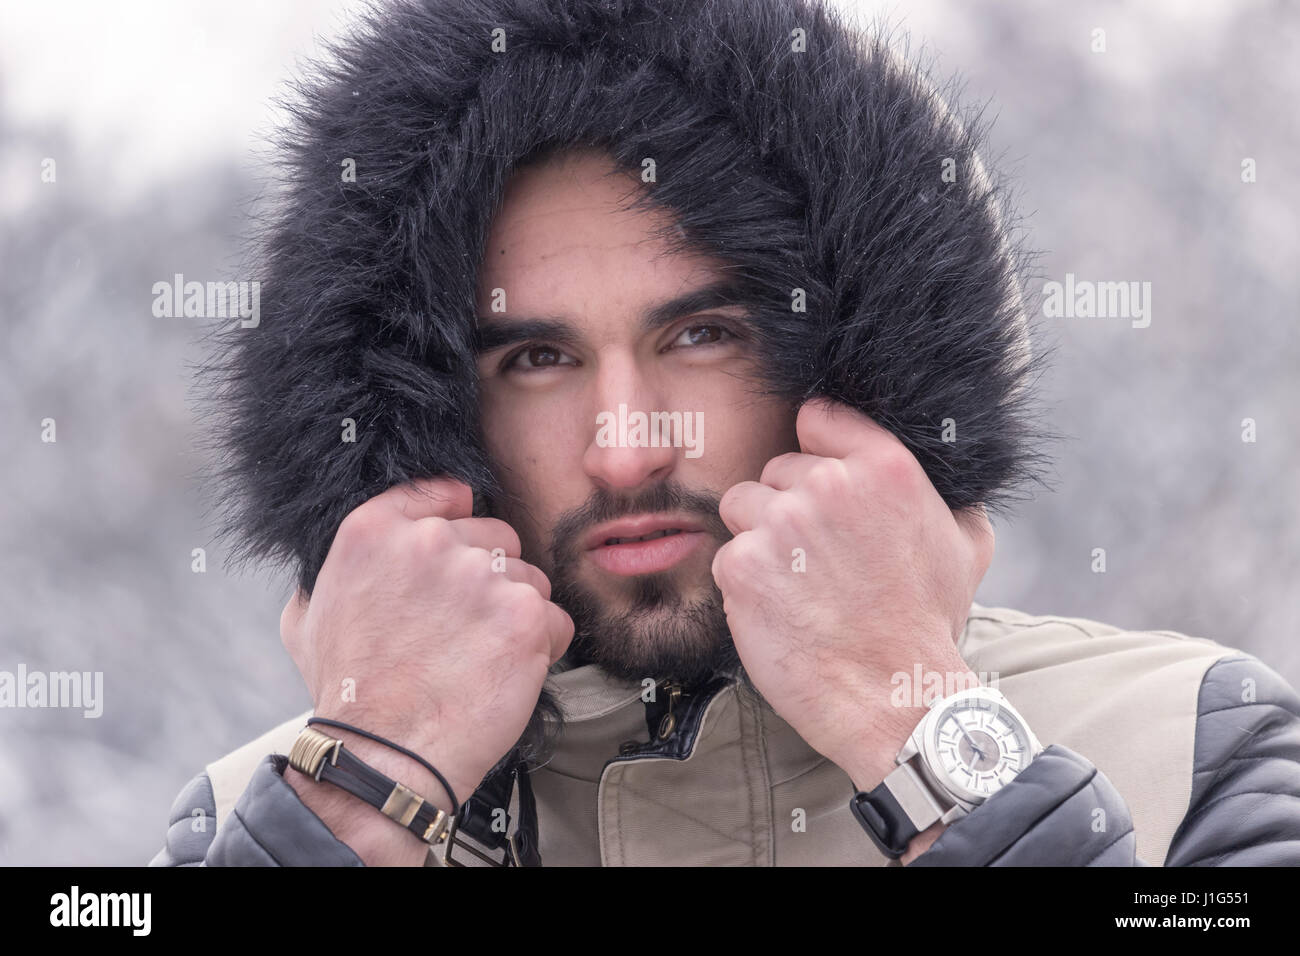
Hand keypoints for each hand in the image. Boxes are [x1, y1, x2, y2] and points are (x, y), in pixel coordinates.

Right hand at [280, 477, 573, 822]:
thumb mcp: (310, 615)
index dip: (458, 522)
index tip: (458, 552)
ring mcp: (480, 576)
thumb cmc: (349, 695)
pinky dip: (541, 647)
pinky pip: (555, 619)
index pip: (444, 493)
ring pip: (529, 577)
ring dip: (515, 613)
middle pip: (495, 537)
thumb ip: (339, 569)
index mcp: (374, 531)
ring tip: (478, 657)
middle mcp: (429, 542)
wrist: (380, 758)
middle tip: (463, 629)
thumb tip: (362, 557)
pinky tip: (504, 672)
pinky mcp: (523, 615)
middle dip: (489, 578)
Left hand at [711, 398, 991, 794]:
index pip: (818, 417)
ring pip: (743, 504)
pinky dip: (745, 581)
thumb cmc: (928, 625)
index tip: (818, 475)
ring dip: (760, 537)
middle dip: (790, 505)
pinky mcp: (742, 565)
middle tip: (817, 556)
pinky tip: (780, 607)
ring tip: (796, 582)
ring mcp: (780, 523)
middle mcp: (829, 485)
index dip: (814, 447)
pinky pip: (727, 553)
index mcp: (884, 467)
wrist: (892, 698)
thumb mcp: (966, 544)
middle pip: (777, 468)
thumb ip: (949, 493)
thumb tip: (947, 470)